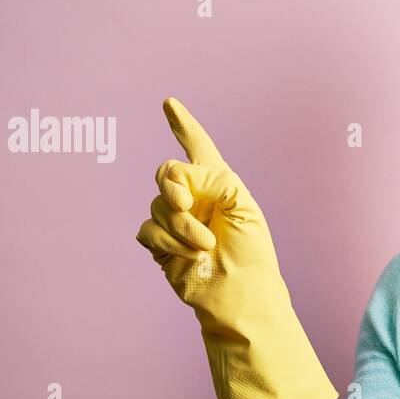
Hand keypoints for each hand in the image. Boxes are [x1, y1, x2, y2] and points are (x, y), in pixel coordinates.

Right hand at [135, 97, 280, 315]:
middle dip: (174, 185)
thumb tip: (177, 180)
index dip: (183, 125)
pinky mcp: (161, 245)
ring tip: (205, 245)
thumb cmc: (251, 253)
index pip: (198, 148)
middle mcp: (195, 199)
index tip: (169, 103)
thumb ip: (210, 176)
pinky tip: (190, 256)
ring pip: (158, 204)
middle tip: (187, 204)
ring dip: (181, 224)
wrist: (241, 295)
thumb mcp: (241, 204)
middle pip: (166, 172)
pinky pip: (148, 229)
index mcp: (219, 185)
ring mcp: (176, 222)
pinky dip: (168, 241)